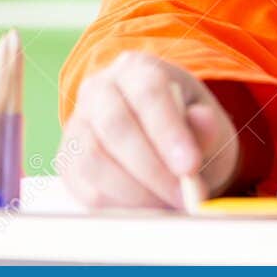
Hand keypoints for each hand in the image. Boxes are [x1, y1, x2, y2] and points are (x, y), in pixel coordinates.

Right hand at [58, 51, 240, 209]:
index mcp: (137, 69)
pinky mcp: (69, 161)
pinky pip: (86, 188)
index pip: (148, 92)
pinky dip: (120, 205)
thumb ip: (206, 126)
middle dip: (152, 169)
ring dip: (136, 192)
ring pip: (95, 160)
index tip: (190, 167)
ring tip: (167, 205)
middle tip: (183, 197)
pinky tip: (146, 208)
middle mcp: (99, 89)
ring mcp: (78, 124)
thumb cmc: (187, 132)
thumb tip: (203, 121)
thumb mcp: (208, 126)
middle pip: (115, 126)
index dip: (168, 131)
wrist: (161, 146)